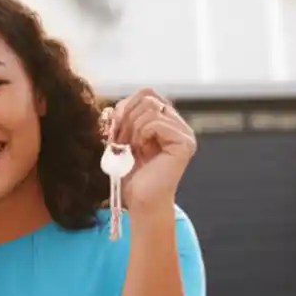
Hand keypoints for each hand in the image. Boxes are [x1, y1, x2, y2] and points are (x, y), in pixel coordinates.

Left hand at [107, 88, 195, 214]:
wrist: (140, 201)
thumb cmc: (130, 175)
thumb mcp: (121, 140)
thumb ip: (121, 120)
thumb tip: (111, 107)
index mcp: (165, 120)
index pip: (146, 94)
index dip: (126, 105)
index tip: (115, 128)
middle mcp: (178, 124)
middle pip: (147, 97)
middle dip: (126, 118)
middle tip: (121, 141)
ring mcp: (184, 132)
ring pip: (149, 108)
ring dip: (132, 129)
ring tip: (130, 148)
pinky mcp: (184, 143)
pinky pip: (155, 123)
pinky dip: (141, 135)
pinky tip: (141, 151)